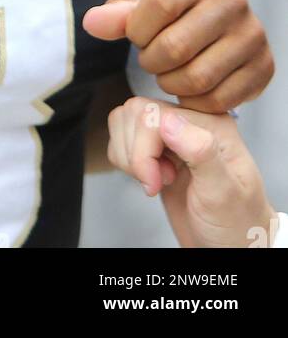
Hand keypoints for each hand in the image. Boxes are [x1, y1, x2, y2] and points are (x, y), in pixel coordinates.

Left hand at [83, 0, 273, 111]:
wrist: (221, 31)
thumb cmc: (176, 16)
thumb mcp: (145, 8)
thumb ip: (118, 16)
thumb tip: (91, 22)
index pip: (160, 4)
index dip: (138, 30)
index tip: (137, 37)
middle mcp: (233, 0)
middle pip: (176, 46)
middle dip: (151, 61)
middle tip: (151, 61)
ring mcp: (253, 35)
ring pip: (197, 77)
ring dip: (170, 84)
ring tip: (168, 74)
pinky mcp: (264, 67)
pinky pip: (219, 100)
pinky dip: (195, 102)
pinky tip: (189, 90)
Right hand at [106, 95, 278, 247]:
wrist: (232, 246)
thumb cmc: (236, 224)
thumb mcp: (224, 193)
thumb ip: (201, 153)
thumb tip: (169, 121)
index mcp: (212, 124)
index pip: (156, 114)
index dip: (145, 149)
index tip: (156, 182)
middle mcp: (191, 123)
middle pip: (137, 112)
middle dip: (136, 153)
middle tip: (156, 182)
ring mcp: (173, 135)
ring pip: (125, 119)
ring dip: (130, 156)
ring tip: (156, 180)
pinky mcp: (159, 150)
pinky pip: (123, 137)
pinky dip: (126, 160)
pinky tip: (152, 178)